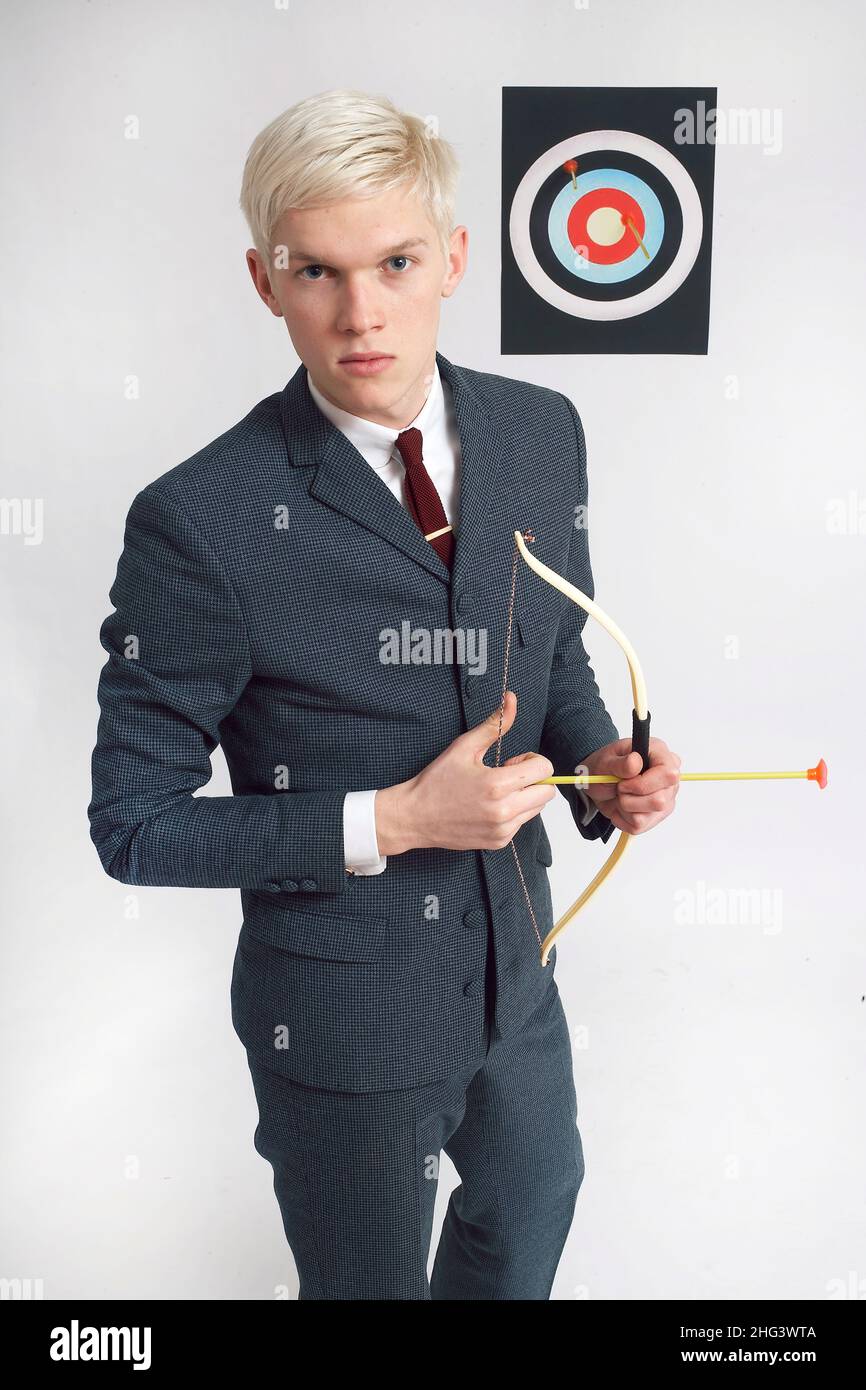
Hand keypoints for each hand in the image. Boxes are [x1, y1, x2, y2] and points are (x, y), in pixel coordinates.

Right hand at [375, 690, 555, 852]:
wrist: (415, 816)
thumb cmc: (436, 782)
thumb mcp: (464, 747)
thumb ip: (494, 724)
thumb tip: (511, 699)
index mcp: (497, 785)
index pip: (544, 770)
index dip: (533, 760)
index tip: (513, 761)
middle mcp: (503, 811)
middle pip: (547, 792)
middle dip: (534, 779)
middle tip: (507, 775)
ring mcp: (502, 830)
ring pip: (536, 808)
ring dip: (525, 796)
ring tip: (496, 792)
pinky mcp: (499, 842)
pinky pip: (522, 823)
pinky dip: (513, 813)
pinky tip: (489, 806)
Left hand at [581, 736, 680, 834]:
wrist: (597, 785)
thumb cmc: (604, 768)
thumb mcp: (605, 761)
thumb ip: (620, 763)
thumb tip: (635, 761)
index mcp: (659, 755)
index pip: (669, 775)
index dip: (644, 784)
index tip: (623, 783)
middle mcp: (668, 779)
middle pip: (660, 801)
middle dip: (629, 799)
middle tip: (619, 788)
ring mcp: (666, 799)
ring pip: (647, 816)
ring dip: (624, 808)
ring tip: (619, 796)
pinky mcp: (657, 816)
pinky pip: (638, 826)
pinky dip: (622, 818)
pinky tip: (619, 806)